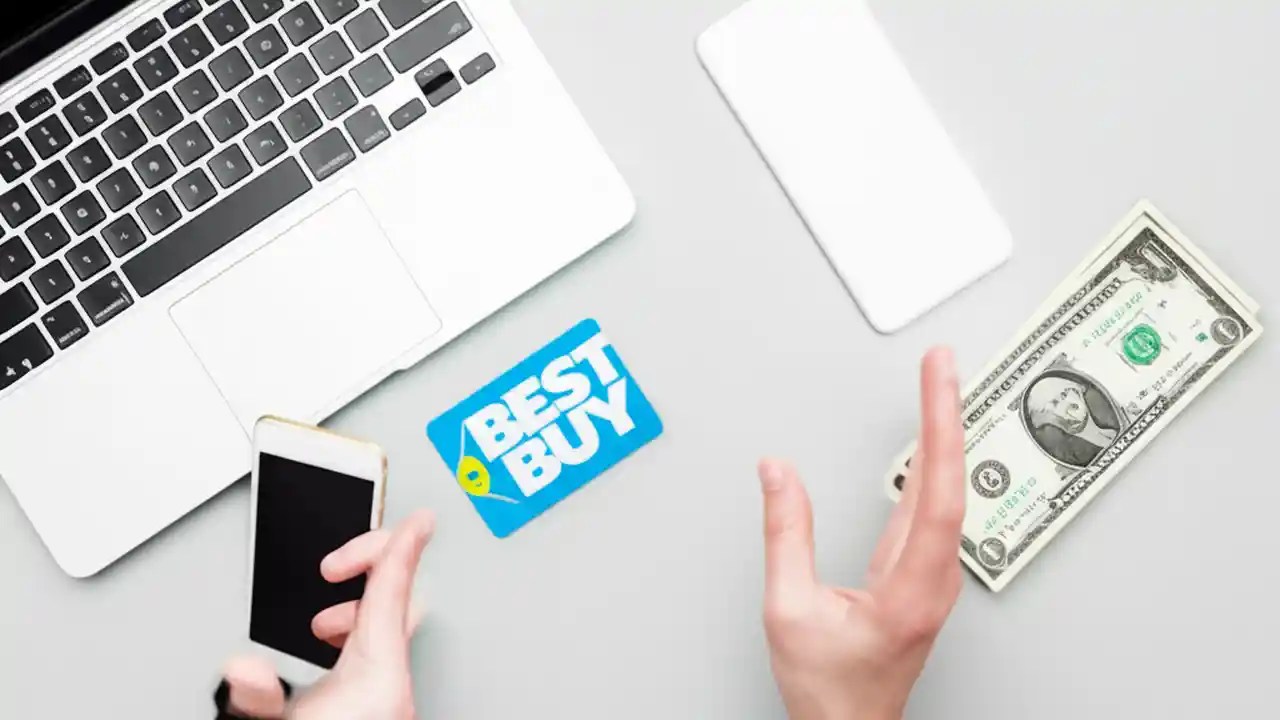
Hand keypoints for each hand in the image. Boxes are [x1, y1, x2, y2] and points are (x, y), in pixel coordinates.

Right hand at [222, 510, 433, 719]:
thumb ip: (256, 694)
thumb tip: (242, 667)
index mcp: (378, 680)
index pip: (392, 594)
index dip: (401, 548)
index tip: (419, 520)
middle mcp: (395, 688)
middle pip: (398, 603)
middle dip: (366, 577)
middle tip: (334, 569)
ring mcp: (393, 699)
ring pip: (391, 631)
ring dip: (358, 614)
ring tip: (323, 624)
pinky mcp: (384, 708)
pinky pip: (384, 656)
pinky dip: (360, 641)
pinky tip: (336, 652)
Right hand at [758, 348, 965, 719]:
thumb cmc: (828, 688)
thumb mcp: (788, 609)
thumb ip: (784, 534)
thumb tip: (779, 471)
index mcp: (911, 591)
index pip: (937, 494)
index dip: (940, 428)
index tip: (939, 378)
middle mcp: (933, 581)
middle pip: (951, 483)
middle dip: (948, 412)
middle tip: (943, 362)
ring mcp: (932, 579)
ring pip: (948, 493)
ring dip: (944, 435)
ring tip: (942, 386)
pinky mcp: (921, 576)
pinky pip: (934, 509)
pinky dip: (932, 465)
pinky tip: (931, 443)